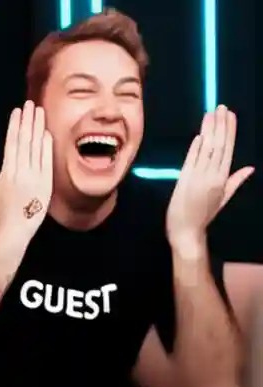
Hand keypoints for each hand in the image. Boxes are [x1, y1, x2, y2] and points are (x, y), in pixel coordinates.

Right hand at [0, 101, 53, 244]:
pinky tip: (47, 133)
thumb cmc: (0, 214)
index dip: (15, 125)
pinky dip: (47, 146)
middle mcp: (21, 172)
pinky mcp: (46, 183)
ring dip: (38, 128)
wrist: (14, 231)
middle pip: (25, 140)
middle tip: (30, 104)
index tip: (17, 112)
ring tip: (40, 112)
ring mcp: (35, 177)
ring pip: (37, 147)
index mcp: (6, 172)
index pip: (12, 143)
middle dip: (27, 120)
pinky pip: (47, 160)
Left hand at [166, 105, 254, 254]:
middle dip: (221, 125)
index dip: (230, 131)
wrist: (186, 230)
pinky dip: (195, 147)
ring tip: (211, 114)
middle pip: (219, 145)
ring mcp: (198, 177)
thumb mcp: (223, 198)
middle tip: (221, 107)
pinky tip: (199, 135)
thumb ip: (235, 181)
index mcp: (223, 178)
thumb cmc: (203, 214)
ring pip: (207, 149)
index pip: (228, 149)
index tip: (230, 115)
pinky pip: (192, 160)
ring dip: (209, 130)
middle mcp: (212, 175)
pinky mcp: (184, 180)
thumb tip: (250, 168)